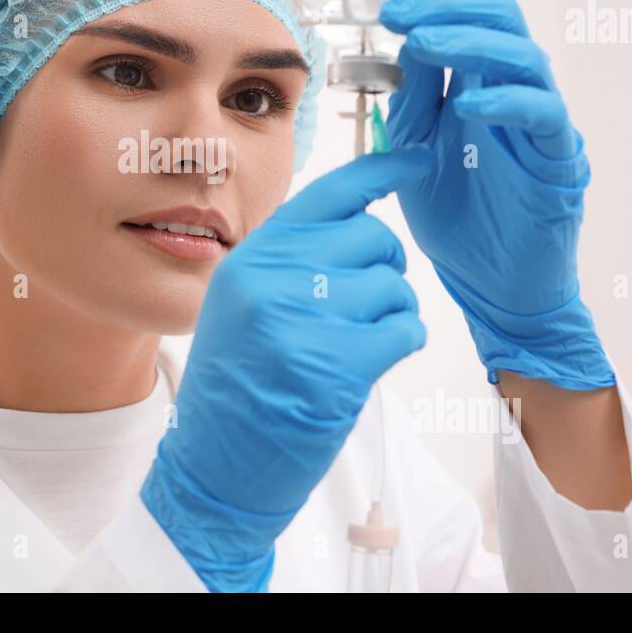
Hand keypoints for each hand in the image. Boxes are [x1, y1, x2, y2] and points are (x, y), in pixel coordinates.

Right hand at [140, 147, 431, 591]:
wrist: (213, 471)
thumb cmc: (236, 394)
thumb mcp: (243, 309)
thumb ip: (290, 263)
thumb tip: (358, 222)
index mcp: (249, 259)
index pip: (327, 193)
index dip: (381, 170)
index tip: (418, 160)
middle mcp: (271, 278)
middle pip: (371, 238)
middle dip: (386, 270)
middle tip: (366, 307)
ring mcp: (302, 319)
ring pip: (393, 286)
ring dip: (393, 314)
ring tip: (360, 345)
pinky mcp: (336, 364)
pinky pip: (403, 329)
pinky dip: (402, 344)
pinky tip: (374, 363)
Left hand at [378, 0, 613, 391]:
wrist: (493, 286)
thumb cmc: (459, 216)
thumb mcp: (417, 148)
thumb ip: (414, 98)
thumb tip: (402, 46)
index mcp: (483, 79)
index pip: (490, 6)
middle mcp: (517, 91)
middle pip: (501, 20)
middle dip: (451, 3)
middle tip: (400, 12)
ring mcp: (542, 123)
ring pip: (523, 57)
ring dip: (472, 42)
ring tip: (425, 42)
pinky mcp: (558, 161)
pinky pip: (543, 118)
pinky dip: (507, 101)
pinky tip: (472, 100)